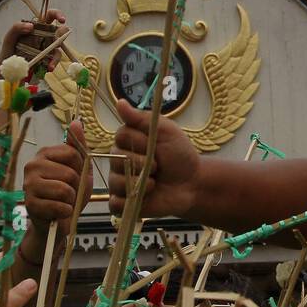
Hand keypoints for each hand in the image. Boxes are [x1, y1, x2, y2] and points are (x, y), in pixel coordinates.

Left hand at [0, 8, 66, 81]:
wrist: (9, 68)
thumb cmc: (10, 49)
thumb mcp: (9, 37)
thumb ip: (16, 28)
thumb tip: (31, 26)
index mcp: (37, 26)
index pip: (50, 16)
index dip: (58, 15)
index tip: (62, 20)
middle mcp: (46, 35)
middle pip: (60, 31)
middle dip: (61, 35)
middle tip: (57, 42)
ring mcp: (49, 47)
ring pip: (59, 47)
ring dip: (56, 55)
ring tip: (50, 65)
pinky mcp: (49, 58)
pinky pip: (55, 59)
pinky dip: (53, 63)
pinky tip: (49, 68)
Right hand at [22, 119, 91, 237]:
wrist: (58, 221)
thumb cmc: (70, 193)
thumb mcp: (80, 168)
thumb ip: (78, 146)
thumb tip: (77, 121)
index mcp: (45, 153)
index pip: (74, 153)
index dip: (82, 169)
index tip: (77, 176)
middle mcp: (32, 165)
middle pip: (70, 173)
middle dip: (76, 187)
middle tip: (70, 193)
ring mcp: (28, 184)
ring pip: (65, 190)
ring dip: (71, 200)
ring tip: (64, 202)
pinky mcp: (29, 203)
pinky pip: (59, 206)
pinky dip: (65, 212)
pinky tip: (59, 212)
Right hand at [109, 99, 199, 216]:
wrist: (192, 183)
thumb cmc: (179, 155)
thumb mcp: (166, 131)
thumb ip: (142, 118)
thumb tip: (119, 102)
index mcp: (127, 142)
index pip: (120, 136)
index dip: (139, 142)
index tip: (155, 145)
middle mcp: (119, 161)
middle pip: (117, 159)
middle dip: (142, 163)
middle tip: (159, 166)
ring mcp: (120, 182)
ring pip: (115, 182)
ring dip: (139, 183)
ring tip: (155, 183)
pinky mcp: (124, 203)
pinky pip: (114, 204)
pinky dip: (128, 202)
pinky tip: (145, 196)